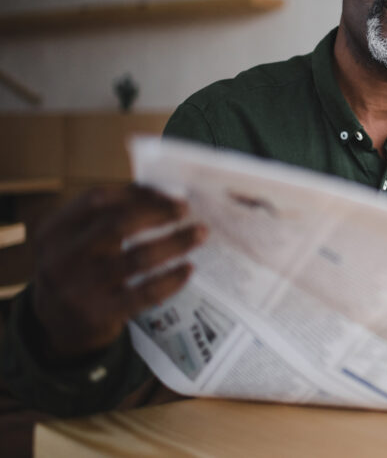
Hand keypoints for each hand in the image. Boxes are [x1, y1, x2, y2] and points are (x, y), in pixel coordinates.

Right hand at [30, 184, 206, 361]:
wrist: (57, 327)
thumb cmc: (78, 270)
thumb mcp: (75, 241)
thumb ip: (105, 216)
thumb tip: (161, 192)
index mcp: (53, 232)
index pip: (96, 199)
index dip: (135, 192)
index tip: (168, 193)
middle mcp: (61, 259)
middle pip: (118, 225)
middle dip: (159, 213)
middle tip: (186, 210)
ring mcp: (79, 289)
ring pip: (138, 258)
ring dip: (175, 242)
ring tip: (200, 234)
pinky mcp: (100, 315)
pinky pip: (145, 292)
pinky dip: (171, 278)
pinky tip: (188, 268)